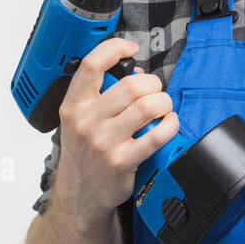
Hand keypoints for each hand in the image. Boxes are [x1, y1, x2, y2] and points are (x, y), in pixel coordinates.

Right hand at [50, 38, 179, 224]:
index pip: (91, 65)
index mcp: (73, 106)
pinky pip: (157, 135)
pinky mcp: (122, 161)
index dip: (114, 48)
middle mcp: (86, 122)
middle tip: (155, 91)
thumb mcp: (80, 120)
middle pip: (131, 85)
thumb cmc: (84, 154)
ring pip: (147, 106)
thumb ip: (102, 95)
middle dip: (152, 84)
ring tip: (163, 107)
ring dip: (164, 102)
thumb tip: (137, 73)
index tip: (130, 47)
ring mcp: (104, 142)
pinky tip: (169, 124)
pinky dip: (171, 124)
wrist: (79, 196)